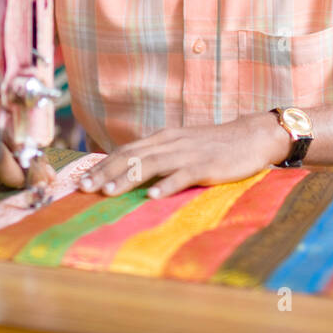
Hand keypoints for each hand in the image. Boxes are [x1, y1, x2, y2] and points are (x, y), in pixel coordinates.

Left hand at [77, 113, 290, 198]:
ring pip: (151, 164)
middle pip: (131, 156)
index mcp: (161, 138)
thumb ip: (157, 155)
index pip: (124, 150)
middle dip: (104, 172)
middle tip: (83, 188)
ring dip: (127, 178)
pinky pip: (182, 175)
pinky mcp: (206, 164)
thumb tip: (129, 172)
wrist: (251, 136)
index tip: (81, 180)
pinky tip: (153, 196)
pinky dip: (166, 185)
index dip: (101, 165)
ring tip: (108, 193)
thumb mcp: (180, 145)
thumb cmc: (213, 145)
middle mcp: (170, 142)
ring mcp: (187, 153)